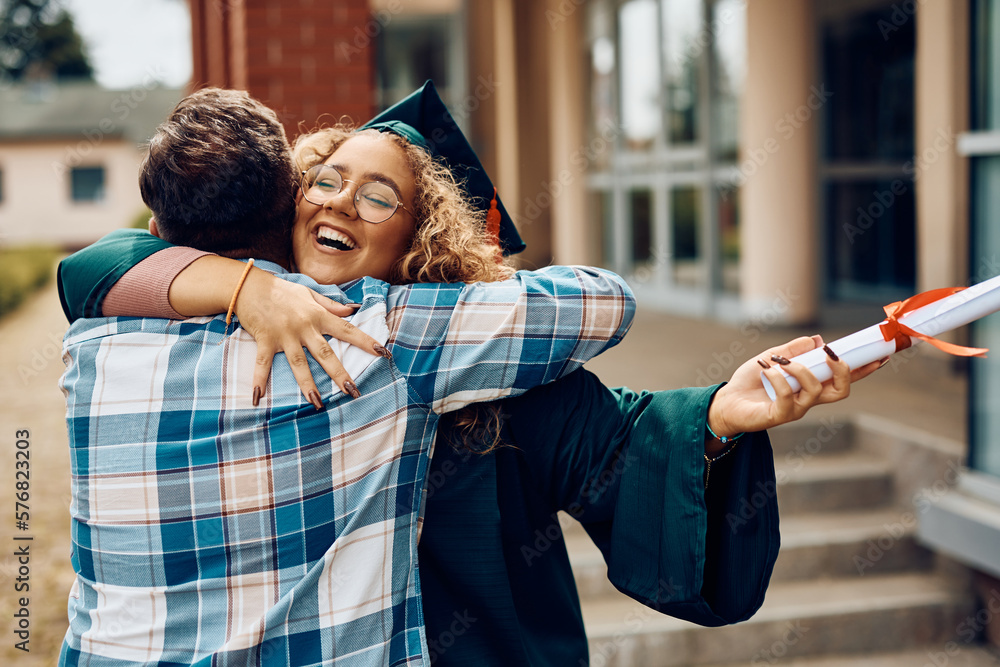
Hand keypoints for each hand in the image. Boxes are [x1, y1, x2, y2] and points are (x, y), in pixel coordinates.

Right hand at [234, 268, 389, 406]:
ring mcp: (284, 335)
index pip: (347, 330)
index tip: (383, 353)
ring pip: (298, 363)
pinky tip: (257, 398)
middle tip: (354, 392)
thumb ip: (331, 305)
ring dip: (307, 385)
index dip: (365, 341)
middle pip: (325, 353)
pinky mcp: (265, 340)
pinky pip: (262, 363)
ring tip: (317, 404)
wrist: (250, 285)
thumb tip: (353, 310)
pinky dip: (259, 380)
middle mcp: (303, 327)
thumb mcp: (310, 293)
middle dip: (340, 374)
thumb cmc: (282, 290)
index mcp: (318, 316)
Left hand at [707, 335, 882, 436]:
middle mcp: (807, 399)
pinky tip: (766, 369)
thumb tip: (817, 339)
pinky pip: (788, 397)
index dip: (863, 369)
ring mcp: (795, 409)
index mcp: (810, 384)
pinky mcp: (779, 416)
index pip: (843, 378)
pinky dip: (779, 378)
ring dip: (802, 370)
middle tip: (831, 354)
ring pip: (816, 392)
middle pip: (841, 391)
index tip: (880, 354)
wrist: (725, 402)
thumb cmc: (750, 382)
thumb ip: (793, 350)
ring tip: (782, 361)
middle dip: (844, 371)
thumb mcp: (772, 358)